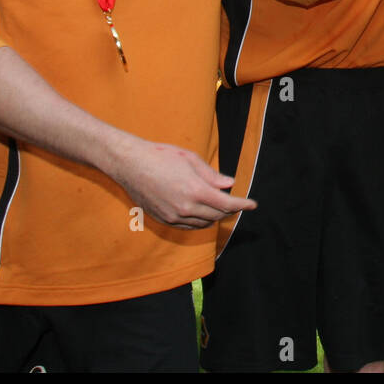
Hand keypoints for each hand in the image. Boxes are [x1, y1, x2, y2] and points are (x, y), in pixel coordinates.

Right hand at [107, 139, 256, 228]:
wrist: (130, 164)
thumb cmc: (162, 156)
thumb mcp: (191, 159)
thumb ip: (212, 175)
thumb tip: (229, 184)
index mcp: (195, 191)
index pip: (227, 204)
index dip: (243, 204)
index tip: (253, 204)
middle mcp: (185, 208)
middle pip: (217, 215)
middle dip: (230, 209)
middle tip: (237, 201)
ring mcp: (173, 216)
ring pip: (203, 223)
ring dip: (215, 216)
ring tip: (220, 206)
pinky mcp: (164, 220)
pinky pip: (188, 226)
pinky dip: (200, 222)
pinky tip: (203, 213)